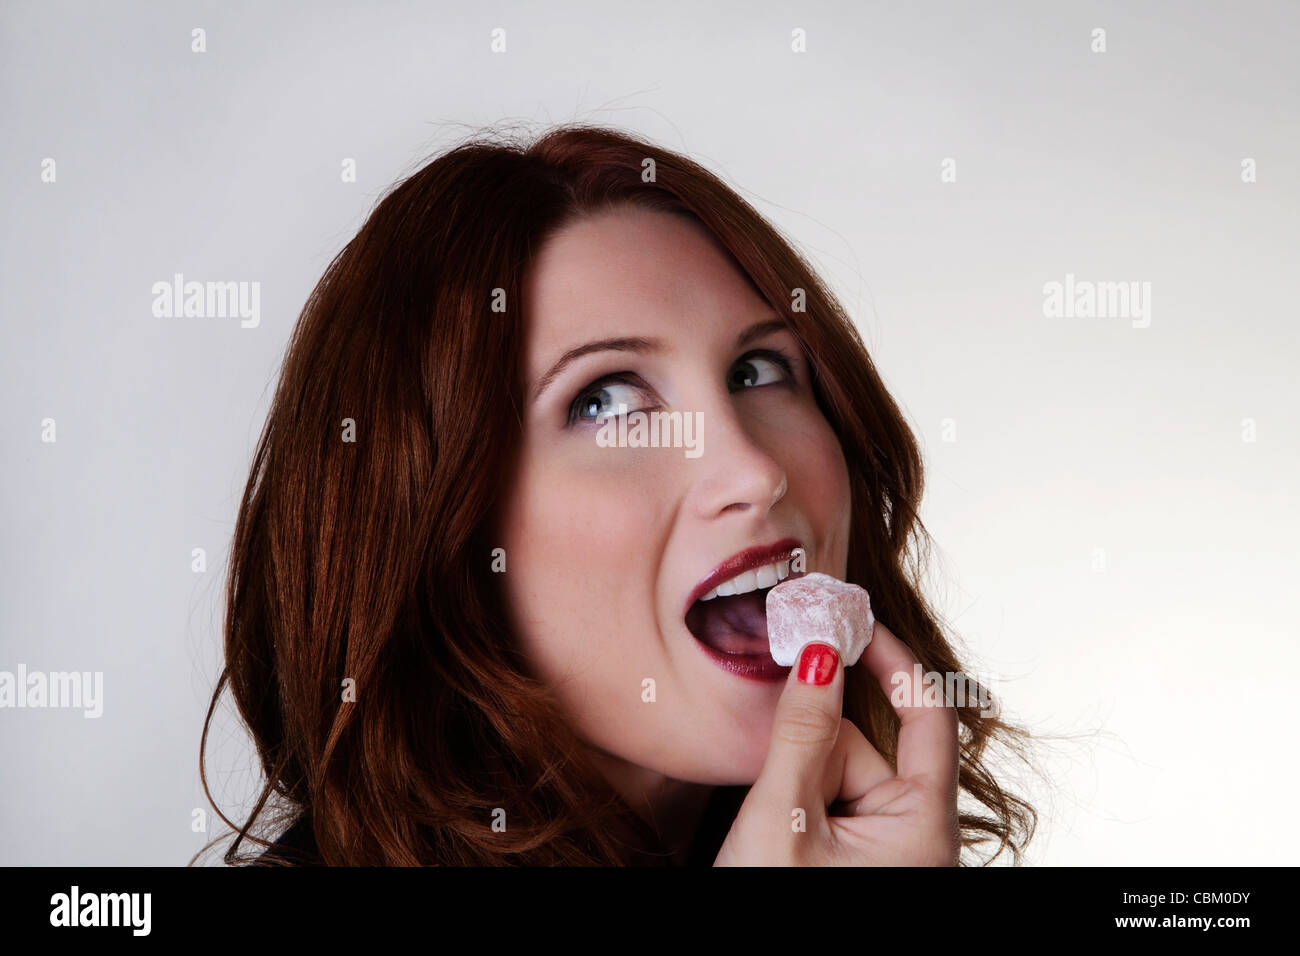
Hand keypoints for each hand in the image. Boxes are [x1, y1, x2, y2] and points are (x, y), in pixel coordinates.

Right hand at [713, 620, 960, 865]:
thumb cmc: (765, 908)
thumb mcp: (781, 816)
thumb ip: (801, 733)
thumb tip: (819, 654)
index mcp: (923, 830)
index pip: (930, 718)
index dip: (894, 662)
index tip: (855, 624)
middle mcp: (916, 835)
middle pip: (865, 746)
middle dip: (813, 753)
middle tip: (776, 798)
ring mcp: (886, 846)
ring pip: (839, 769)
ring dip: (797, 783)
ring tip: (769, 835)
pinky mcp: (858, 853)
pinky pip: (829, 795)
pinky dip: (796, 798)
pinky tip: (775, 835)